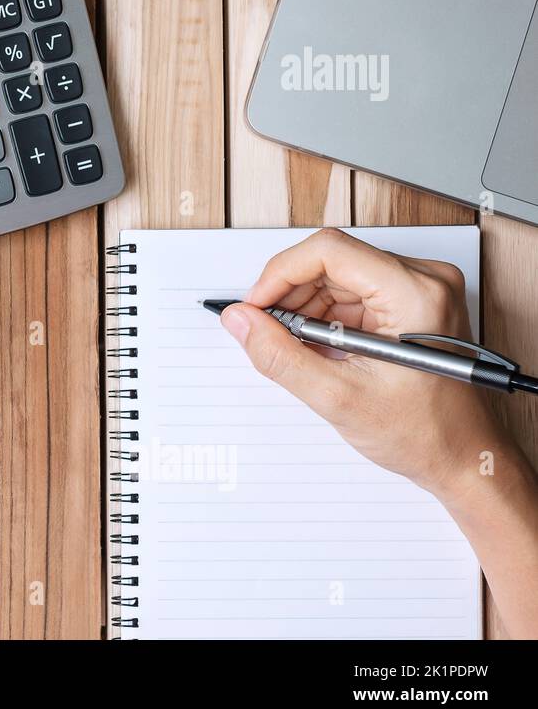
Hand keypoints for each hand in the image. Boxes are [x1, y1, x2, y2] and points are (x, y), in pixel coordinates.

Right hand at [220, 228, 508, 500]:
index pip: (329, 251)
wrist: (466, 457)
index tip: (256, 305)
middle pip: (331, 260)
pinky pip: (353, 291)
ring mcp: (421, 289)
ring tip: (298, 348)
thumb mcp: (339, 398)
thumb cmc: (428, 433)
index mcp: (416, 294)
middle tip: (268, 331)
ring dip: (306, 307)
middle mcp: (424, 281)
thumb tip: (242, 321)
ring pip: (338, 275)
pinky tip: (321, 347)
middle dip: (290, 294)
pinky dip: (326, 316)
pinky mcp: (413, 302)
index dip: (280, 274)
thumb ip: (280, 356)